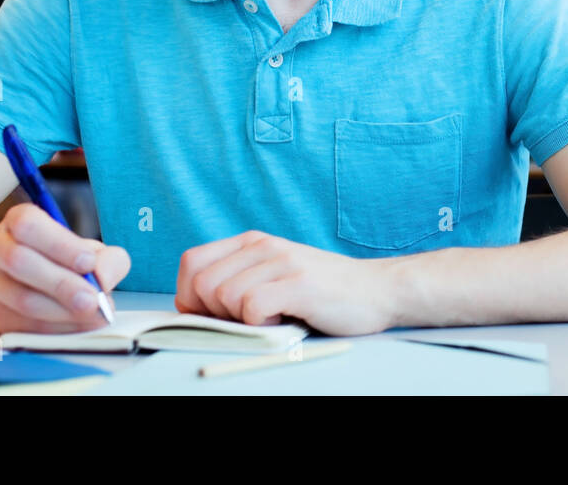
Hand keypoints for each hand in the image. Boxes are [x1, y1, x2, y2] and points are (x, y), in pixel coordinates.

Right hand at [0, 202, 130, 333]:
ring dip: (61, 311)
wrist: (25, 281)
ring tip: (92, 315)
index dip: (59, 245)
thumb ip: (106, 259)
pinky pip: (23, 325)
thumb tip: (102, 278)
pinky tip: (79, 326)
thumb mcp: (89, 250)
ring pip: (20, 298)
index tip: (88, 262)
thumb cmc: (63, 260)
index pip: (29, 225)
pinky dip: (57, 329)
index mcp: (18, 220)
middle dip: (61, 284)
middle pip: (20, 262)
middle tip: (93, 300)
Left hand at [175, 230, 397, 335]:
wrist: (377, 290)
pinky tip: (285, 320)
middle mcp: (263, 245)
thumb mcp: (274, 275)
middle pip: (202, 284)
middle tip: (248, 322)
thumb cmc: (323, 292)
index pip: (191, 263)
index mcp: (252, 242)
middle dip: (215, 314)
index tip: (212, 317)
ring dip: (244, 320)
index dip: (190, 297)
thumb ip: (237, 280)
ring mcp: (282, 262)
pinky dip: (263, 325)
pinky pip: (252, 307)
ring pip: (225, 297)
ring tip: (275, 317)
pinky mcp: (299, 283)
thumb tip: (191, 309)